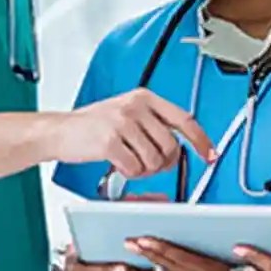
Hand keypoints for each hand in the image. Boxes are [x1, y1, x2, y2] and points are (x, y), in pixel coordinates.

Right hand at [50, 88, 215, 178]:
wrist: (60, 131)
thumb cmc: (92, 126)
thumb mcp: (126, 113)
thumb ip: (153, 124)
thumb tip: (181, 146)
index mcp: (144, 97)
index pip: (184, 118)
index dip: (201, 139)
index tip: (210, 155)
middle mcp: (135, 106)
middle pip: (171, 146)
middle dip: (163, 163)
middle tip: (147, 164)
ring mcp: (122, 122)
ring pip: (154, 160)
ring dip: (143, 169)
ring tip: (127, 161)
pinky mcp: (110, 141)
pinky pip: (134, 168)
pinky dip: (127, 172)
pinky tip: (116, 163)